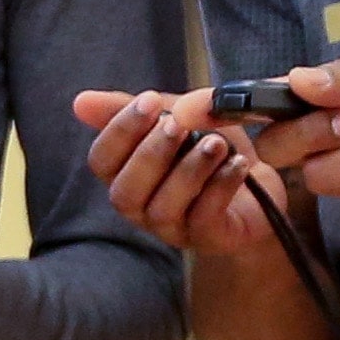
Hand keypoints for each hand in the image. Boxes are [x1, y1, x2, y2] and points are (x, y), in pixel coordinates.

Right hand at [74, 89, 284, 257]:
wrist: (259, 182)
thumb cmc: (205, 146)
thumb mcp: (173, 116)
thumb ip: (131, 108)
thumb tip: (79, 102)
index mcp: (124, 175)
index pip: (101, 161)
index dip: (119, 131)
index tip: (149, 100)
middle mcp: (140, 208)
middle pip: (125, 193)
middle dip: (151, 154)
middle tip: (178, 125)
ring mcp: (172, 228)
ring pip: (164, 208)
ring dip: (189, 170)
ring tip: (216, 143)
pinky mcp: (208, 239)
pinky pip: (204, 218)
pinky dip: (220, 187)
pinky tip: (238, 164)